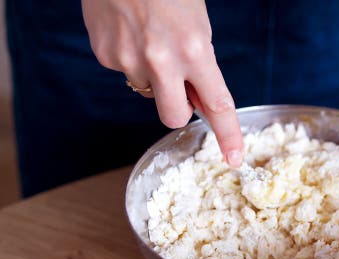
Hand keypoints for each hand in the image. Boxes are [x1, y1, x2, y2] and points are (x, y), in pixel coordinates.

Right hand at [82, 0, 243, 165]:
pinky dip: (130, 57)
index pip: (218, 105)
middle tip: (181, 86)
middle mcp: (160, 60)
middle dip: (180, 109)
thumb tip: (199, 99)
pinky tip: (129, 29)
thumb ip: (200, 61)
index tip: (234, 157)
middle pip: (173, 116)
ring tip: (150, 37)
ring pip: (147, 91)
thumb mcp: (197, 21)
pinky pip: (124, 70)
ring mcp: (128, 59)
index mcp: (194, 49)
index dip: (228, 135)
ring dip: (153, 77)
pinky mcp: (105, 54)